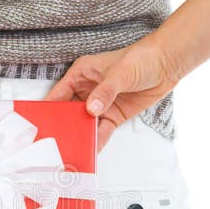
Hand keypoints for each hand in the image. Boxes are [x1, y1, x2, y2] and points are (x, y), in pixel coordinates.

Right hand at [44, 37, 178, 150]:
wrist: (166, 65)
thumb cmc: (141, 58)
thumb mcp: (120, 73)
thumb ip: (105, 92)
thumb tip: (91, 109)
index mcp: (81, 74)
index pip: (59, 94)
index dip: (50, 108)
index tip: (43, 122)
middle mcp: (87, 90)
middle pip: (69, 112)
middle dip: (65, 126)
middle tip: (58, 141)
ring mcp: (100, 104)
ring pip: (84, 124)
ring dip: (80, 135)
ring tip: (73, 149)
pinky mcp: (113, 115)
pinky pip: (101, 131)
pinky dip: (97, 140)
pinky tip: (92, 150)